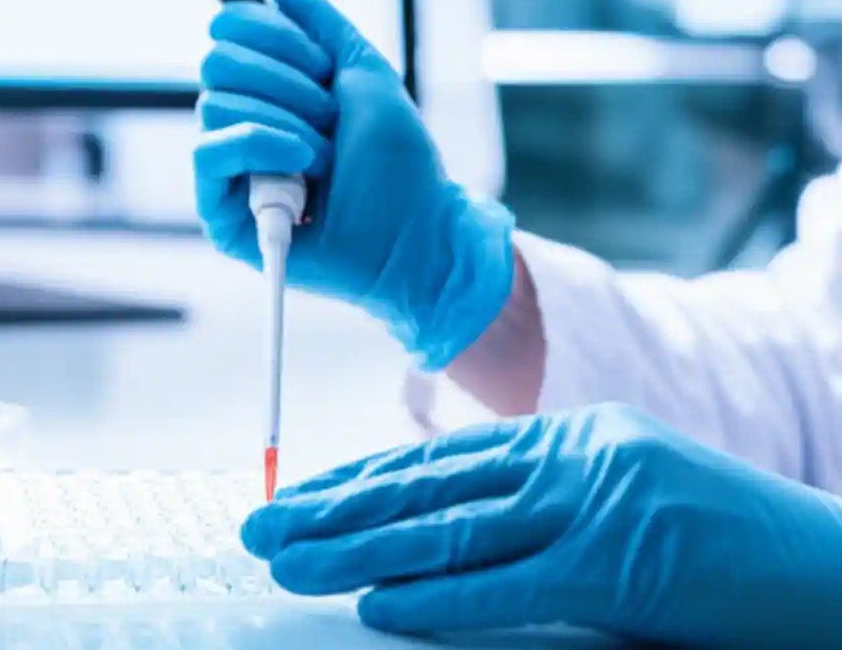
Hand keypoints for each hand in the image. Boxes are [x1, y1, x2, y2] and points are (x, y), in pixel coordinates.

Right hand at [194, 0, 513, 368]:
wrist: (415, 234)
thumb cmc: (397, 163)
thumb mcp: (362, 71)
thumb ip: (316, 18)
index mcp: (270, 86)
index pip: (230, 30)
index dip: (273, 33)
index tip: (322, 64)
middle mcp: (242, 121)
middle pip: (218, 61)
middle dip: (285, 82)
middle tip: (329, 115)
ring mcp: (230, 168)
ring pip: (215, 104)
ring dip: (286, 123)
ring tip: (324, 155)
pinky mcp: (222, 212)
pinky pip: (207, 154)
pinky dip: (258, 147)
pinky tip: (302, 168)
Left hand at [241, 405, 841, 647]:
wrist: (832, 571)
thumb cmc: (725, 547)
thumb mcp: (620, 505)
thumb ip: (537, 507)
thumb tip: (444, 535)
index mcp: (569, 438)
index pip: (437, 459)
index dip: (357, 480)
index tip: (295, 498)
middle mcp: (573, 457)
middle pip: (427, 487)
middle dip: (333, 510)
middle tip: (259, 528)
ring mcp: (597, 505)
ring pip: (449, 529)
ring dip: (357, 550)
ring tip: (288, 563)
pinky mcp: (621, 563)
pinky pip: (507, 583)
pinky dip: (436, 596)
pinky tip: (374, 605)